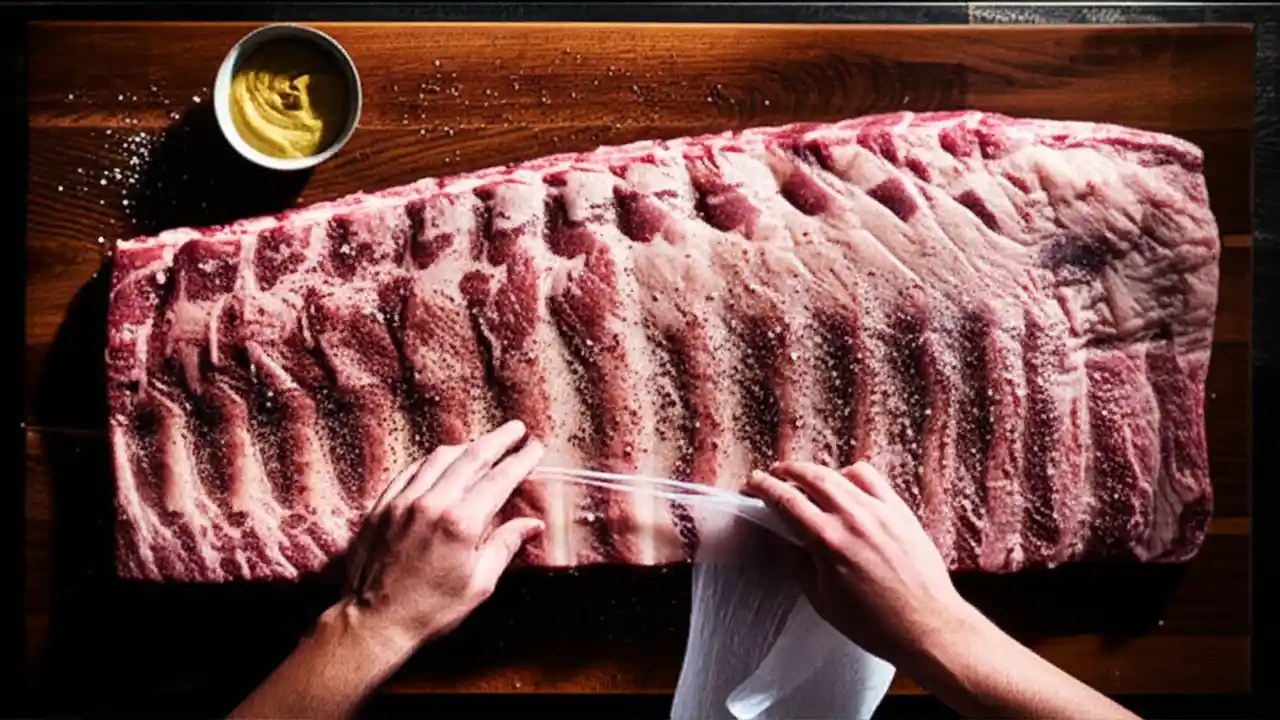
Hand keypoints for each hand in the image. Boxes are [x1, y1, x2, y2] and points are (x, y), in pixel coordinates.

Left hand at [342, 420, 544, 652]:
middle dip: (498, 440)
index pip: (500, 479)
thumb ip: (505, 546)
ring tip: (482, 445)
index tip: (535, 447)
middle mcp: (432, 503)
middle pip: (472, 457)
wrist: (373, 622)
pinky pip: (410, 471)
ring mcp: (403, 501)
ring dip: (465, 447)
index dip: (521, 460)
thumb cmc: (430, 610)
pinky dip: (431, 462)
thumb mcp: (478, 584)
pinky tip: (441, 463)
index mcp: (461, 523)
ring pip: (439, 458)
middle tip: (516, 429)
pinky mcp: (382, 506)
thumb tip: (532, 524)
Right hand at [746, 461, 973, 667]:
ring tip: (804, 477)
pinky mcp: (900, 510)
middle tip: (774, 474)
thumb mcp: (823, 601)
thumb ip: (799, 565)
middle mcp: (852, 517)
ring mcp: (879, 510)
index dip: (765, 487)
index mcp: (826, 541)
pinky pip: (870, 477)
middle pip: (810, 476)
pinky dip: (850, 474)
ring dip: (814, 471)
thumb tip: (784, 542)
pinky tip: (844, 484)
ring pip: (838, 474)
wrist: (927, 626)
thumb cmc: (874, 623)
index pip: (786, 500)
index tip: (754, 483)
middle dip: (786, 471)